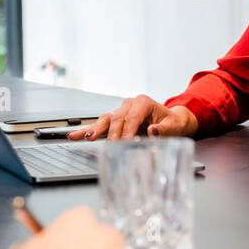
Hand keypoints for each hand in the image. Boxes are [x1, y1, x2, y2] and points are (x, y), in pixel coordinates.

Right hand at [68, 96, 197, 140]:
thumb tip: (152, 131)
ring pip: (105, 120)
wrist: (171, 121)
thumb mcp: (173, 127)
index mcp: (143, 102)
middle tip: (110, 146)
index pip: (131, 117)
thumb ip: (164, 130)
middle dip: (112, 133)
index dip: (127, 131)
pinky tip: (75, 135)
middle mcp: (129, 104)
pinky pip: (100, 124)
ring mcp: (120, 111)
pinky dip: (88, 130)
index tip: (125, 143)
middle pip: (117, 119)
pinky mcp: (115, 119)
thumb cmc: (172, 123)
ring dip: (94, 129)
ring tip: (86, 137)